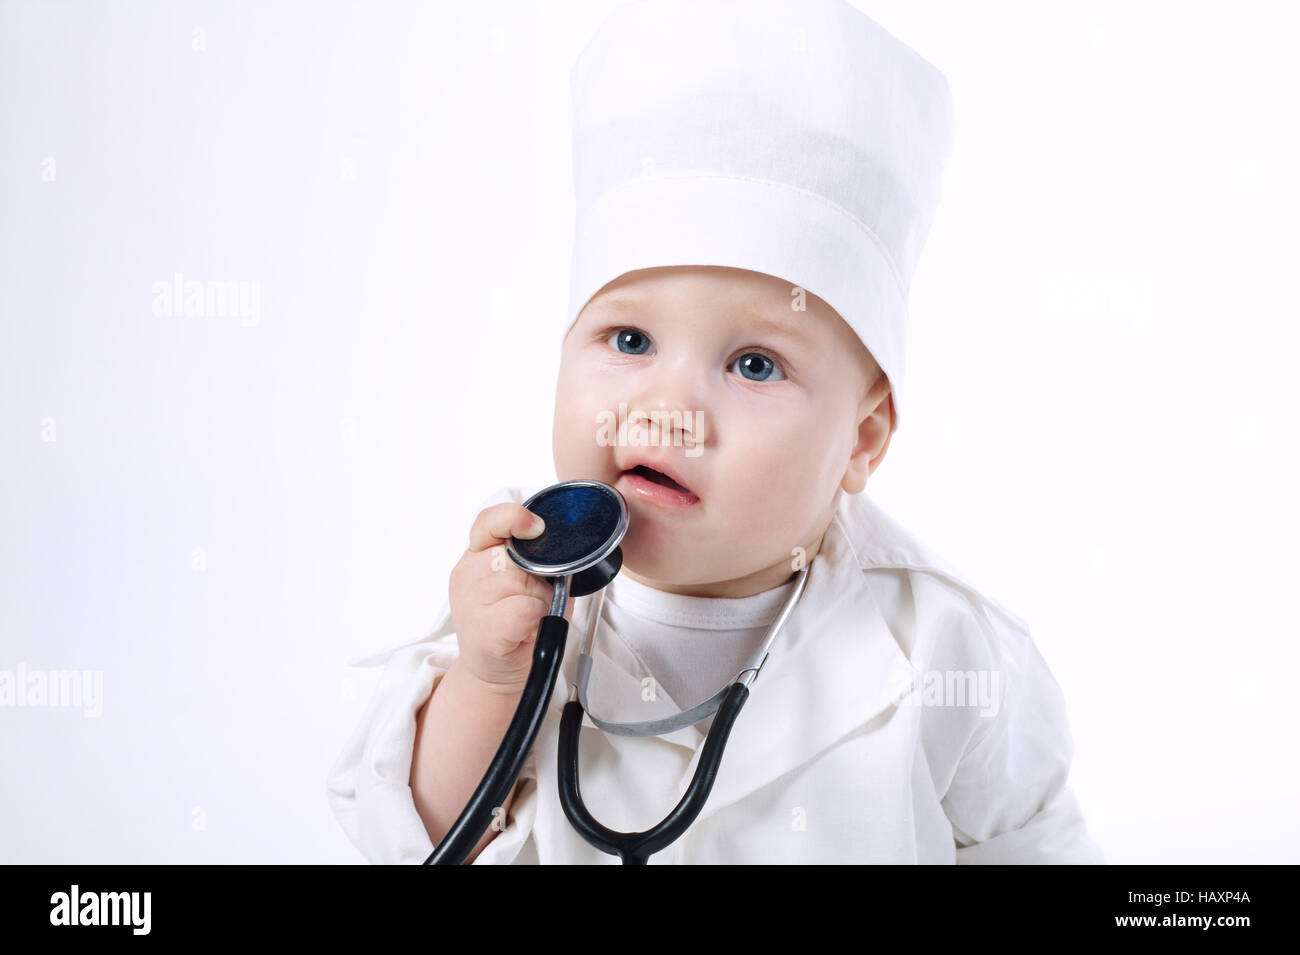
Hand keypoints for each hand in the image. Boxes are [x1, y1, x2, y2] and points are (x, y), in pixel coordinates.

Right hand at [447, 501, 574, 692]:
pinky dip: (537, 619)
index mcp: (477, 555)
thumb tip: (561, 546)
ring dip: (540, 600)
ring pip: (524, 583)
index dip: (514, 518)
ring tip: (529, 616)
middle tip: (533, 598)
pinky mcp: (484, 630)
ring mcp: (470, 602)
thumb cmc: (518, 622)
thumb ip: (535, 556)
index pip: (489, 521)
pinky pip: (525, 609)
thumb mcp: (527, 579)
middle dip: (538, 575)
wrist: (498, 670)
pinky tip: (527, 629)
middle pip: (517, 556)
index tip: (536, 526)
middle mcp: (468, 573)